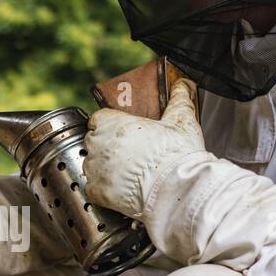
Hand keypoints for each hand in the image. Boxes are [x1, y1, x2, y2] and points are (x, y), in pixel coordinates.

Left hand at [83, 77, 206, 218]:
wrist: (174, 188)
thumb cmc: (177, 154)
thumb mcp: (181, 119)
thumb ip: (179, 99)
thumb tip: (183, 84)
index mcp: (112, 122)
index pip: (98, 119)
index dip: (109, 126)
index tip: (121, 134)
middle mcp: (97, 143)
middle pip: (93, 141)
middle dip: (107, 146)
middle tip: (130, 155)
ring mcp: (94, 168)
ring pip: (91, 165)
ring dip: (104, 168)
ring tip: (128, 173)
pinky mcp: (95, 191)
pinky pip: (93, 188)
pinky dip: (104, 189)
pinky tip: (122, 188)